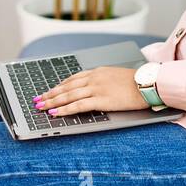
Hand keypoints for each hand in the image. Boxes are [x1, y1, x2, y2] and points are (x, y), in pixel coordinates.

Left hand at [33, 66, 147, 115]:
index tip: (49, 91)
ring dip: (52, 102)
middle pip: (66, 86)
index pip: (73, 78)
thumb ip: (103, 81)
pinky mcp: (101, 100)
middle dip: (50, 94)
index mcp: (97, 72)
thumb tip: (95, 90)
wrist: (148, 83)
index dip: (59, 86)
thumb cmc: (136, 82)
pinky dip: (65, 109)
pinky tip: (56, 113)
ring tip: (41, 107)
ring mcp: (96, 88)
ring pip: (68, 95)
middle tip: (38, 99)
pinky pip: (78, 105)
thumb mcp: (116, 77)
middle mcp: (94, 78)